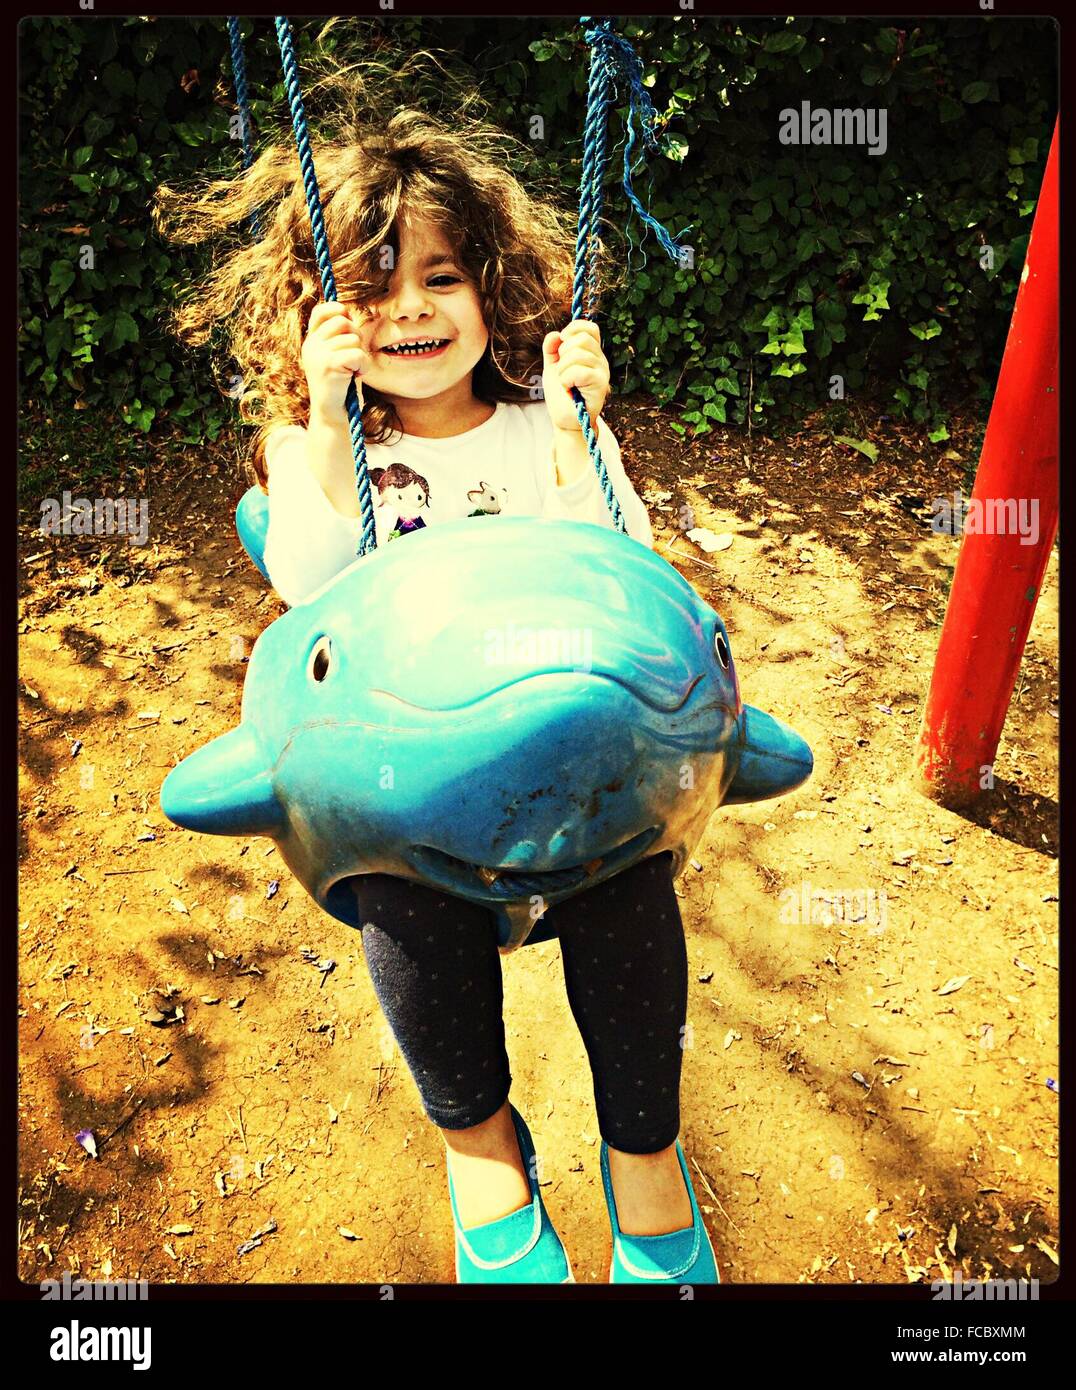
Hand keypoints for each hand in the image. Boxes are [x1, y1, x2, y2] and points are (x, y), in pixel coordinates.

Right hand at [302, 301, 376, 423]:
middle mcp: (311, 345)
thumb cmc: (340, 385)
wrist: (332, 414)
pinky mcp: (328, 365)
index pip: (322, 311)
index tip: (349, 323)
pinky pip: (357, 354)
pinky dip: (363, 365)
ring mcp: (317, 354)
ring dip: (361, 355)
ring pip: (353, 338)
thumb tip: (348, 310)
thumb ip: (339, 335)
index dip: (338, 310)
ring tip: (353, 370)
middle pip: (342, 321)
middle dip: (356, 336)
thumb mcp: (336, 355)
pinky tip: (357, 375)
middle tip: (354, 357)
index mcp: (312, 340)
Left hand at [541, 319, 609, 433]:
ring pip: (578, 354)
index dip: (573, 329)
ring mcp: (602, 372)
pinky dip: (567, 379)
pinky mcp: (600, 384)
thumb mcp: (552, 366)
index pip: (590, 328)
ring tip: (565, 382)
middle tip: (563, 370)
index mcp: (591, 352)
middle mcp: (600, 360)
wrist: (564, 419)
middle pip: (582, 338)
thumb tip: (555, 334)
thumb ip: (551, 348)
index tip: (561, 342)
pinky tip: (569, 388)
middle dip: (564, 353)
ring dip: (563, 370)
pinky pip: (579, 371)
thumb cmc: (561, 394)